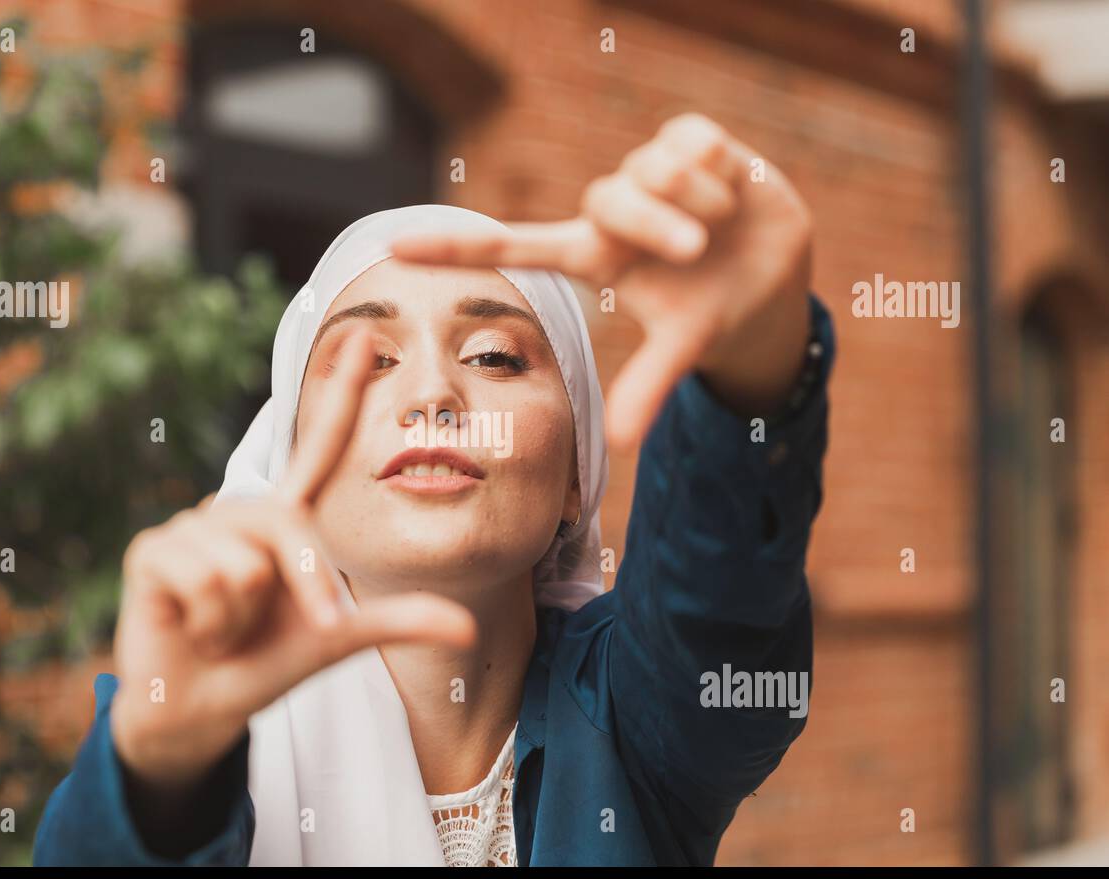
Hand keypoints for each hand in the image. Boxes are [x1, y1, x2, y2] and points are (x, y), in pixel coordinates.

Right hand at [109, 330, 476, 791]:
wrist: (202, 706)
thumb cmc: (269, 661)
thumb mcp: (339, 639)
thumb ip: (399, 622)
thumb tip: (468, 627)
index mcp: (288, 519)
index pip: (319, 447)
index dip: (341, 393)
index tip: (362, 337)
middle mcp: (241, 511)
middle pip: (290, 529)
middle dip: (296, 591)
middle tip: (261, 626)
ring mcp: (193, 525)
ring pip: (246, 565)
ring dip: (241, 616)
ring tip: (222, 625)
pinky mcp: (152, 550)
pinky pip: (205, 580)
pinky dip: (208, 621)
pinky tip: (191, 626)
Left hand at [389, 113, 813, 450]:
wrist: (777, 268)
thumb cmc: (712, 308)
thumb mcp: (682, 347)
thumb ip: (646, 387)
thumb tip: (617, 446)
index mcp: (595, 257)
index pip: (512, 246)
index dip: (455, 248)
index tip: (393, 250)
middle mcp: (610, 211)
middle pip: (609, 196)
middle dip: (660, 226)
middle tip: (697, 251)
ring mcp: (647, 172)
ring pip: (656, 168)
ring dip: (699, 205)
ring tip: (718, 227)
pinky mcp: (687, 139)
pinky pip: (694, 142)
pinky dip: (721, 172)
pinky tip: (731, 189)